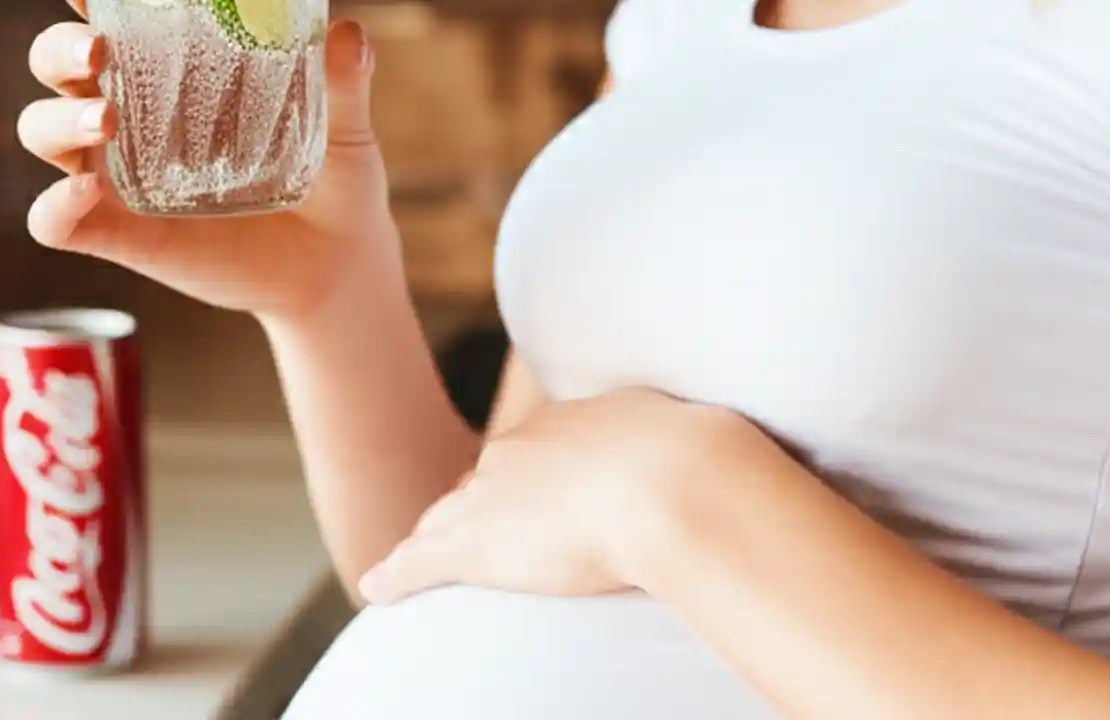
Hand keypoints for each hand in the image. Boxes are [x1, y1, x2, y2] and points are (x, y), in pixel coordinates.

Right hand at [19, 1, 396, 319]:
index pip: (112, 25)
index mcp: (173, 76)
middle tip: (99, 48)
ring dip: (58, 118)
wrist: (337, 266)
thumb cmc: (333, 184)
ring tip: (104, 119)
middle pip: (58, 67)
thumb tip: (351, 33)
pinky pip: (57, 222)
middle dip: (61, 49)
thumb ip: (343, 83)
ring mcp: (120, 178)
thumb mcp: (344, 132)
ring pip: (42, 133)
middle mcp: (133, 119)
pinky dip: (56, 206)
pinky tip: (86, 192)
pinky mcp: (124, 236)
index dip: (92, 2)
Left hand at [358, 389, 790, 604]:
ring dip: (429, 539)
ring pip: (447, 519)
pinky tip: (378, 588)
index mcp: (574, 424)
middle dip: (473, 506)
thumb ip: (694, 449)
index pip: (534, 453)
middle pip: (484, 483)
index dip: (525, 478)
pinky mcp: (476, 544)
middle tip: (464, 529)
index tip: (526, 494)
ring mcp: (495, 495)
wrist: (675, 483)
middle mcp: (524, 451)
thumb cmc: (704, 465)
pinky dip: (397, 574)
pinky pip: (421, 559)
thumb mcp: (698, 442)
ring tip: (412, 559)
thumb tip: (731, 462)